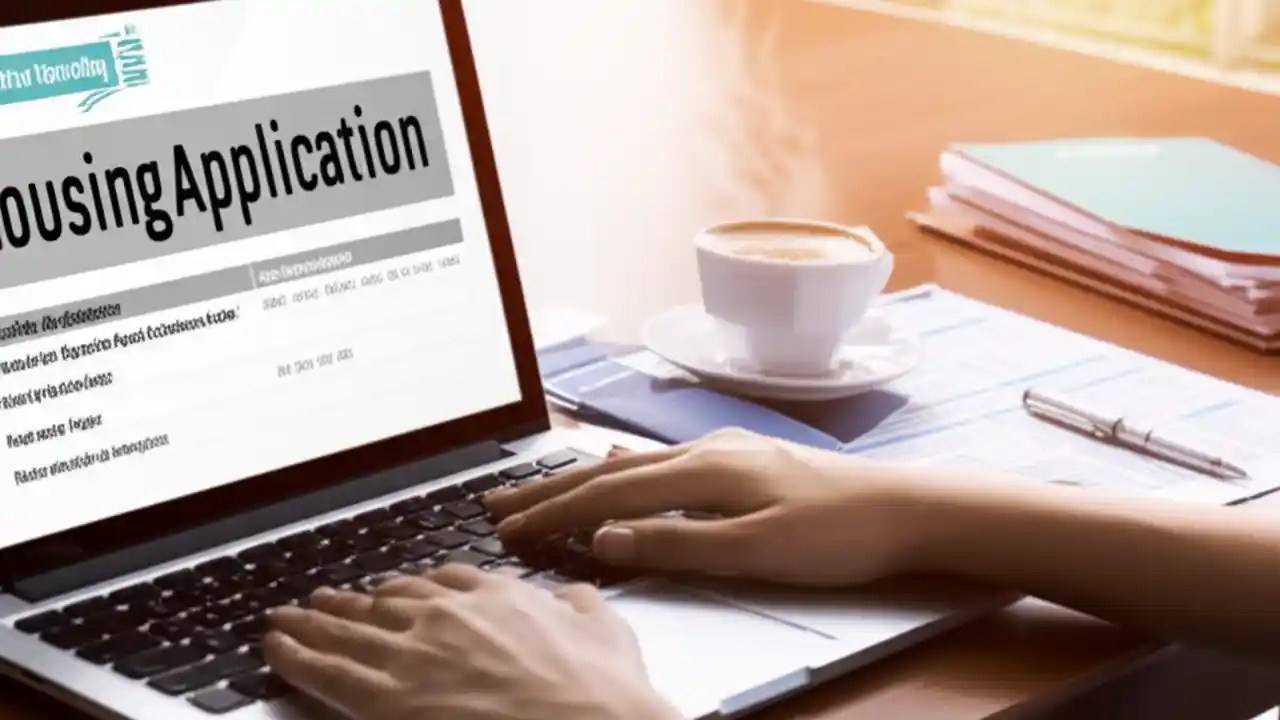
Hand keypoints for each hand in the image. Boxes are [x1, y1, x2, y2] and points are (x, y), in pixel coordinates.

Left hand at [264, 566, 678, 719]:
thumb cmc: (600, 693)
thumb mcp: (606, 630)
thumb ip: (581, 607)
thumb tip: (575, 595)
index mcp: (497, 596)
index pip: (442, 582)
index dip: (414, 588)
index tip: (397, 590)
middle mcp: (447, 615)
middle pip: (386, 600)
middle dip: (354, 602)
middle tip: (326, 600)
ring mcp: (413, 653)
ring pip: (349, 630)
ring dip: (313, 621)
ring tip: (287, 616)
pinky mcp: (386, 699)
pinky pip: (326, 671)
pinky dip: (294, 655)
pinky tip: (275, 646)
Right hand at [487, 428, 939, 586]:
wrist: (907, 507)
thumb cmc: (837, 535)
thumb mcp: (756, 551)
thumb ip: (677, 544)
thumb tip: (603, 538)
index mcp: (702, 472)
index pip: (606, 493)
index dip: (553, 512)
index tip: (507, 531)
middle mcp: (704, 450)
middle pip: (609, 471)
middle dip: (550, 489)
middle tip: (496, 504)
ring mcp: (724, 450)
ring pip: (633, 463)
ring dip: (582, 479)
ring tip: (542, 488)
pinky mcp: (742, 459)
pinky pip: (663, 460)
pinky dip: (625, 469)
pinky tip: (622, 463)